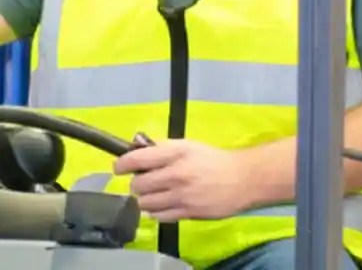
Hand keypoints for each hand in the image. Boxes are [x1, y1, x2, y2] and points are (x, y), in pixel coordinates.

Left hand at [112, 139, 253, 221]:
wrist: (243, 179)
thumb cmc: (213, 160)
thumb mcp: (187, 145)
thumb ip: (161, 148)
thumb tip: (136, 149)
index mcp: (175, 153)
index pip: (137, 159)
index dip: (122, 164)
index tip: (118, 168)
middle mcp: (176, 175)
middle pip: (138, 185)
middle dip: (136, 183)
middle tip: (143, 181)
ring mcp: (181, 196)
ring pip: (145, 203)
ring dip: (144, 199)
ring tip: (152, 194)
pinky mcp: (188, 213)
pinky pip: (159, 217)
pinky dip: (155, 212)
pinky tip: (161, 205)